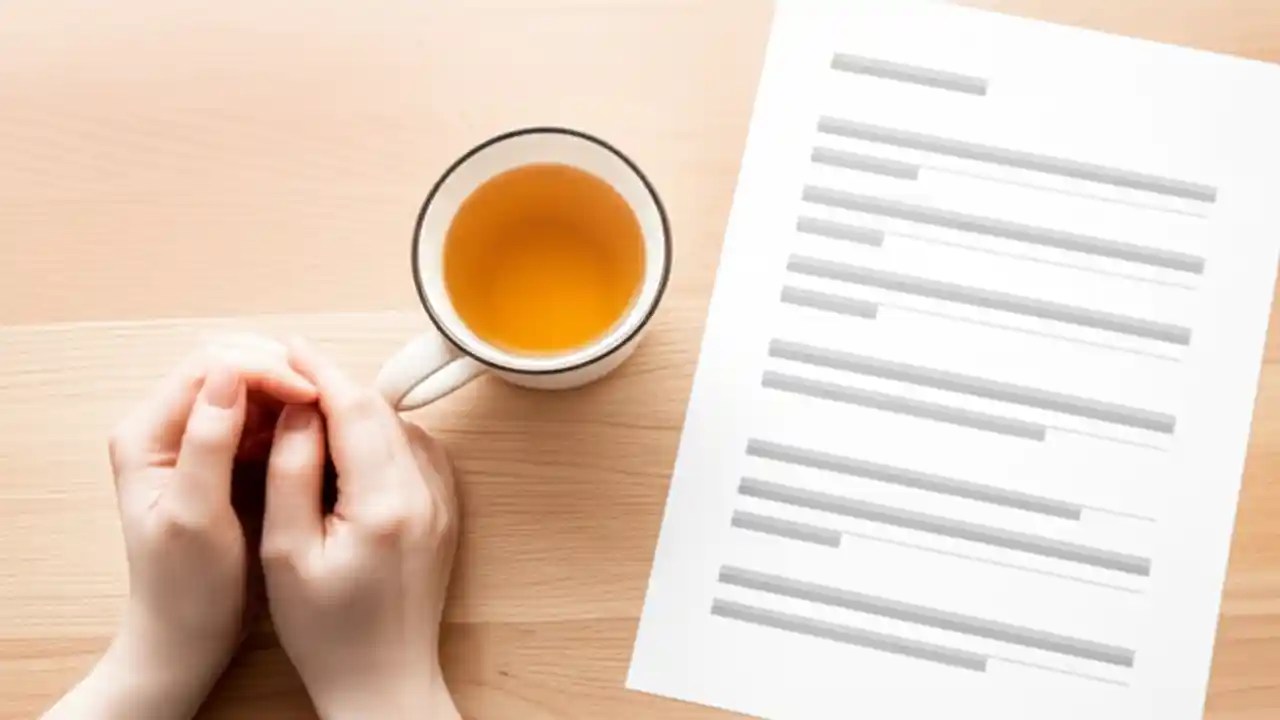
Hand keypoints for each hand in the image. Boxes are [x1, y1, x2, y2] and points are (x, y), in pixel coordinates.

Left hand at [44, 335, 316, 719]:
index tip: (313, 395)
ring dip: (289, 391)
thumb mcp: (194, 517)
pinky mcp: (221, 455)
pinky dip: (290, 414)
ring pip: (248, 386)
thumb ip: (207, 444)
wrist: (185, 639)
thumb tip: (230, 375)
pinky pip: (259, 414)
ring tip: (329, 415)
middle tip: (327, 400)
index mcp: (146, 434)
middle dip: (280, 372)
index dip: (264, 370)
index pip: (209, 368)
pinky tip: (317, 432)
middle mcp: (164, 426)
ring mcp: (194, 438)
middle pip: (228, 365)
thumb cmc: (186, 589)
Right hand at [261, 339, 460, 719]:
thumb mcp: (287, 552)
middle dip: (334, 385)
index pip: (355, 408)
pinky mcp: (445, 511)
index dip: (319, 370)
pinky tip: (348, 451)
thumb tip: (298, 411)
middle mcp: (425, 493)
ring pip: (399, 427)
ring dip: (357, 410)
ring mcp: (442, 501)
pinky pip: (415, 452)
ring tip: (309, 414)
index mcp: (385, 502)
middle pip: (381, 410)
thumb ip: (292, 472)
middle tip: (289, 376)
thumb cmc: (327, 631)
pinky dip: (381, 437)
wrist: (384, 680)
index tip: (286, 350)